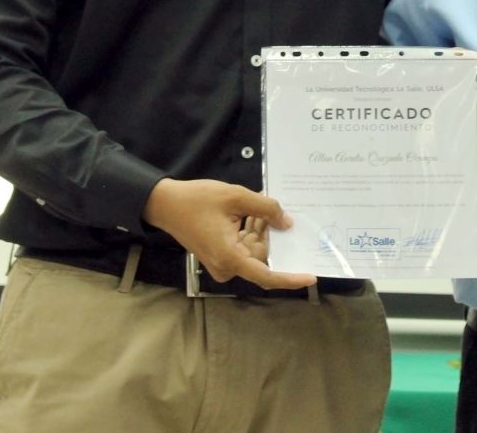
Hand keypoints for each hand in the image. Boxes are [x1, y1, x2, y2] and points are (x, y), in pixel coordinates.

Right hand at [142, 178, 315, 289]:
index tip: (311, 277)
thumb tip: (287, 223)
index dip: (290, 278)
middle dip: (269, 234)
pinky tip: (250, 214)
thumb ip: (266, 209)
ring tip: (256, 207)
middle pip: (261, 255)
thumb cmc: (198, 200)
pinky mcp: (219, 257)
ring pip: (253, 250)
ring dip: (258, 230)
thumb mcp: (236, 197)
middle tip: (271, 210)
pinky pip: (243, 247)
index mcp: (231, 257)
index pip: (267, 276)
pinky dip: (249, 232)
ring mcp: (222, 264)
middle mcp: (227, 267)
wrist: (165, 204)